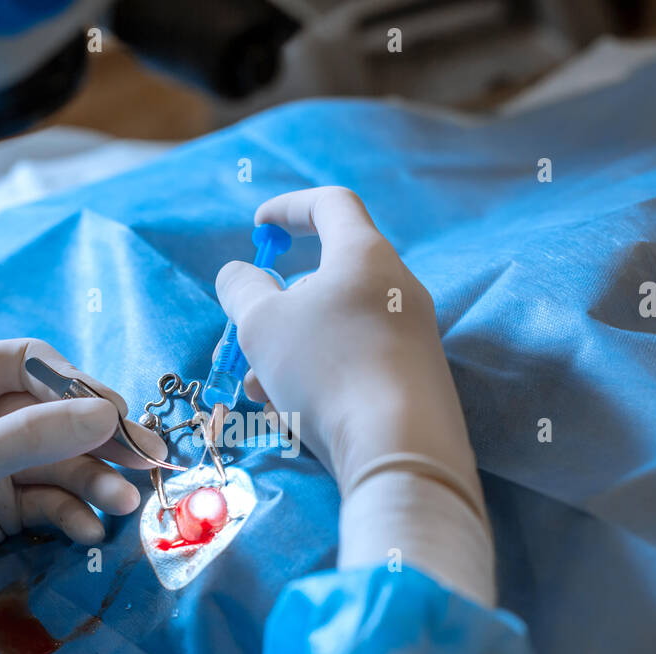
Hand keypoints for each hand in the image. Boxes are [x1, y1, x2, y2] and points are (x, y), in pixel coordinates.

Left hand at [0, 339, 165, 602]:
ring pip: (54, 463)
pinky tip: (86, 533)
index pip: (30, 364)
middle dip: (99, 441)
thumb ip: (34, 436)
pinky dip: (67, 515)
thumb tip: (108, 415)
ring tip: (124, 507)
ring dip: (91, 483)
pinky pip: (43, 502)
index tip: (118, 416)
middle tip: (150, 460)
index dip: (77, 387)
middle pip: (52, 416)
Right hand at [214, 187, 478, 494]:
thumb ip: (242, 289)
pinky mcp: (416, 377)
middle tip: (250, 343)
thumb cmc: (325, 370)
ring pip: (336, 329)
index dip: (289, 207)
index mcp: (365, 255)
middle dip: (279, 310)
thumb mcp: (261, 324)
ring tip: (263, 393)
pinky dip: (321, 378)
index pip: (331, 204)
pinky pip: (357, 362)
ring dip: (291, 354)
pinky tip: (296, 416)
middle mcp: (398, 286)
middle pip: (328, 278)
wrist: (400, 447)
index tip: (260, 227)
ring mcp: (412, 334)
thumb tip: (239, 273)